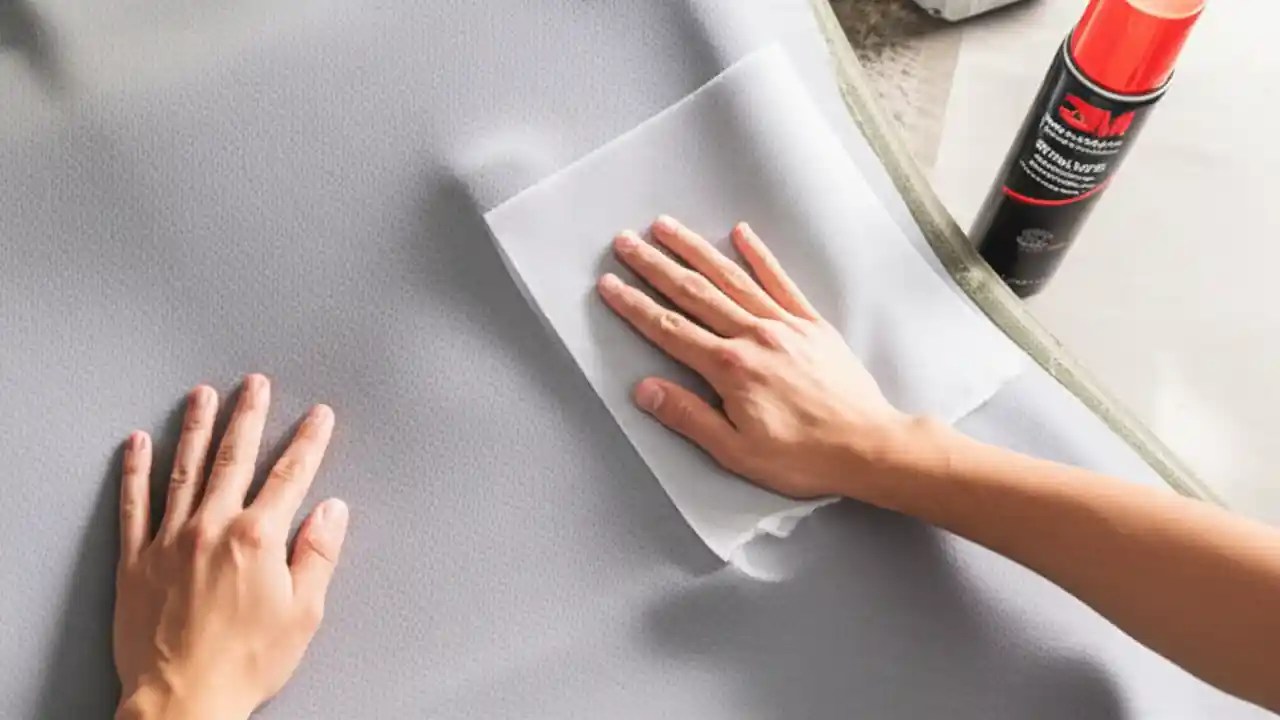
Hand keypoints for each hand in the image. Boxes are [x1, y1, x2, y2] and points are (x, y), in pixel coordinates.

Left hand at [114, 375, 348, 719]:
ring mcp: (170, 540)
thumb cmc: (245, 662)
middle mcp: (211, 529)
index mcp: (257, 539)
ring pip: (183, 470)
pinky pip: (134, 505)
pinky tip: (136, 444)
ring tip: (202, 397)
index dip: (308, 442)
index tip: (318, 417)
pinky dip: (135, 471)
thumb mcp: (302, 613)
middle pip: (233, 459)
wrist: (183, 700)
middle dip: (247, 417)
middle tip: (254, 385)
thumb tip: (332, 512)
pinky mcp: (137, 561)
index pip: (290, 476)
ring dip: (195, 428)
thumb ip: (317, 555)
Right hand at [598, 216, 915, 500]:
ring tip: (666, 226)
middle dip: (654, 265)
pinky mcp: (811, 324)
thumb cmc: (804, 456)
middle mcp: (753, 336)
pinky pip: (780, 281)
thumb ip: (688, 417)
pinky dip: (759, 256)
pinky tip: (742, 233)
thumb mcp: (736, 451)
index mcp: (730, 368)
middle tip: (625, 242)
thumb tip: (645, 390)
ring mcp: (784, 325)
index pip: (669, 330)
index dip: (634, 306)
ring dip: (695, 249)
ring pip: (730, 278)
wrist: (869, 446)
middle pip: (693, 293)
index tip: (609, 284)